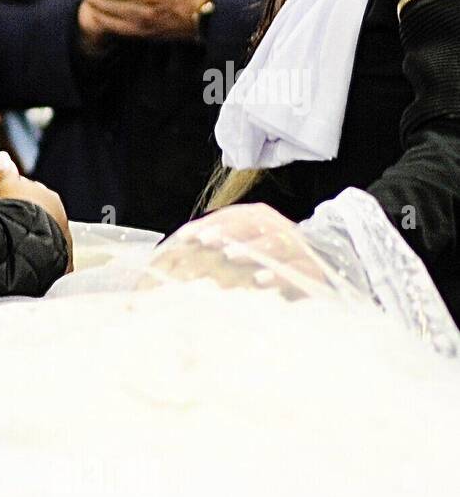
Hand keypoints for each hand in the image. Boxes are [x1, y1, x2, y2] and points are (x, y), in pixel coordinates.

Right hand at [0, 151, 72, 272]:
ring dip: (37, 238)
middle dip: (31, 218)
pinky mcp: (61, 259)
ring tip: (19, 244)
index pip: (36, 196)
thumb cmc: (17, 211)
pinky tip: (33, 262)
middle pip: (44, 215)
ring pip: (48, 235)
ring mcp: (62, 238)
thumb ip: (6, 172)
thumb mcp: (8, 187)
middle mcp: (60, 216)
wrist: (27, 240)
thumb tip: (3, 156)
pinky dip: (43, 257)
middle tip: (12, 225)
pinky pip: (51, 256)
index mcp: (49, 197)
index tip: (7, 205)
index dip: (20, 200)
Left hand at [147, 204, 333, 297]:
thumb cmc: (269, 267)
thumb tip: (176, 260)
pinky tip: (260, 280)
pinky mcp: (315, 271)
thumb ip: (216, 251)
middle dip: (229, 231)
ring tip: (231, 255)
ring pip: (278, 241)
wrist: (321, 276)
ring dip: (253, 247)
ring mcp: (299, 248)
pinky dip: (279, 273)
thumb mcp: (243, 256)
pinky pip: (299, 268)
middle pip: (255, 223)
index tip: (186, 236)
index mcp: (261, 220)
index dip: (210, 223)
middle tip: (206, 241)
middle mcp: (280, 229)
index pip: (234, 216)